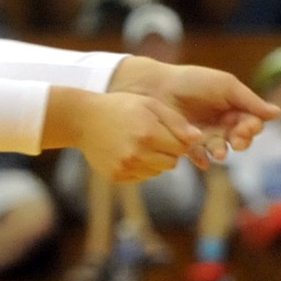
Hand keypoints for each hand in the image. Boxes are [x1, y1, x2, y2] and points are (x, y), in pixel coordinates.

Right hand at [68, 90, 201, 182]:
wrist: (82, 119)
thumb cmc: (119, 107)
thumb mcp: (149, 104)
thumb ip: (176, 121)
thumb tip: (198, 139)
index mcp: (148, 133)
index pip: (182, 148)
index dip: (178, 138)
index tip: (166, 130)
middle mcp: (137, 154)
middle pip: (172, 163)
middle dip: (167, 151)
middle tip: (151, 136)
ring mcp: (125, 167)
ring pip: (157, 171)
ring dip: (154, 160)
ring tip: (137, 142)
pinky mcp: (117, 176)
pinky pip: (141, 176)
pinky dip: (139, 167)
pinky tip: (126, 151)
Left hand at [108, 58, 280, 166]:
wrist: (155, 86)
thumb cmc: (192, 81)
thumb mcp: (224, 85)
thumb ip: (249, 101)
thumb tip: (278, 113)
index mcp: (233, 108)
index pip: (252, 123)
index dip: (252, 127)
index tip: (248, 126)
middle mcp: (221, 124)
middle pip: (240, 139)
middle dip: (242, 140)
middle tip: (236, 139)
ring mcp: (204, 135)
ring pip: (221, 149)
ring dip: (223, 152)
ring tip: (219, 152)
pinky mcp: (186, 144)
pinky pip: (198, 156)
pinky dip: (202, 159)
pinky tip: (203, 160)